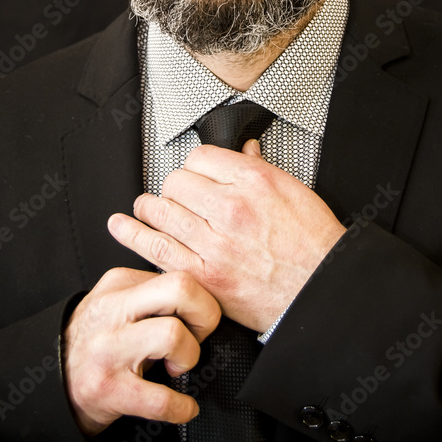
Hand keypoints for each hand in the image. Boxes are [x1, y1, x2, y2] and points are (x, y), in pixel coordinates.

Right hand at [64, 267, 220, 435]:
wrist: (52, 383)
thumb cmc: (96, 342)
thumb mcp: (117, 303)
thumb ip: (152, 293)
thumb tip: (202, 299)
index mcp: (119, 284)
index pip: (180, 275)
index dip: (201, 301)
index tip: (197, 321)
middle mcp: (112, 311)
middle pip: (182, 288)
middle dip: (206, 315)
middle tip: (199, 336)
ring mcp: (108, 349)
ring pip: (173, 334)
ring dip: (189, 357)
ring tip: (177, 367)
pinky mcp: (107, 388)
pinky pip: (161, 398)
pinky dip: (181, 407)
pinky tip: (183, 407)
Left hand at [107, 141, 345, 332]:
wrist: (320, 291)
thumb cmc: (312, 244)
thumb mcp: (294, 191)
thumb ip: (261, 168)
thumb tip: (243, 151)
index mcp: (254, 182)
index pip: (200, 157)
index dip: (195, 165)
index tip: (196, 174)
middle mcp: (230, 208)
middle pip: (176, 181)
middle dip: (174, 187)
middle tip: (178, 196)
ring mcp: (213, 243)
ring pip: (160, 210)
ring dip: (149, 207)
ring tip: (147, 208)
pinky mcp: (203, 275)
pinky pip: (156, 249)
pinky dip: (133, 235)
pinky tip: (121, 225)